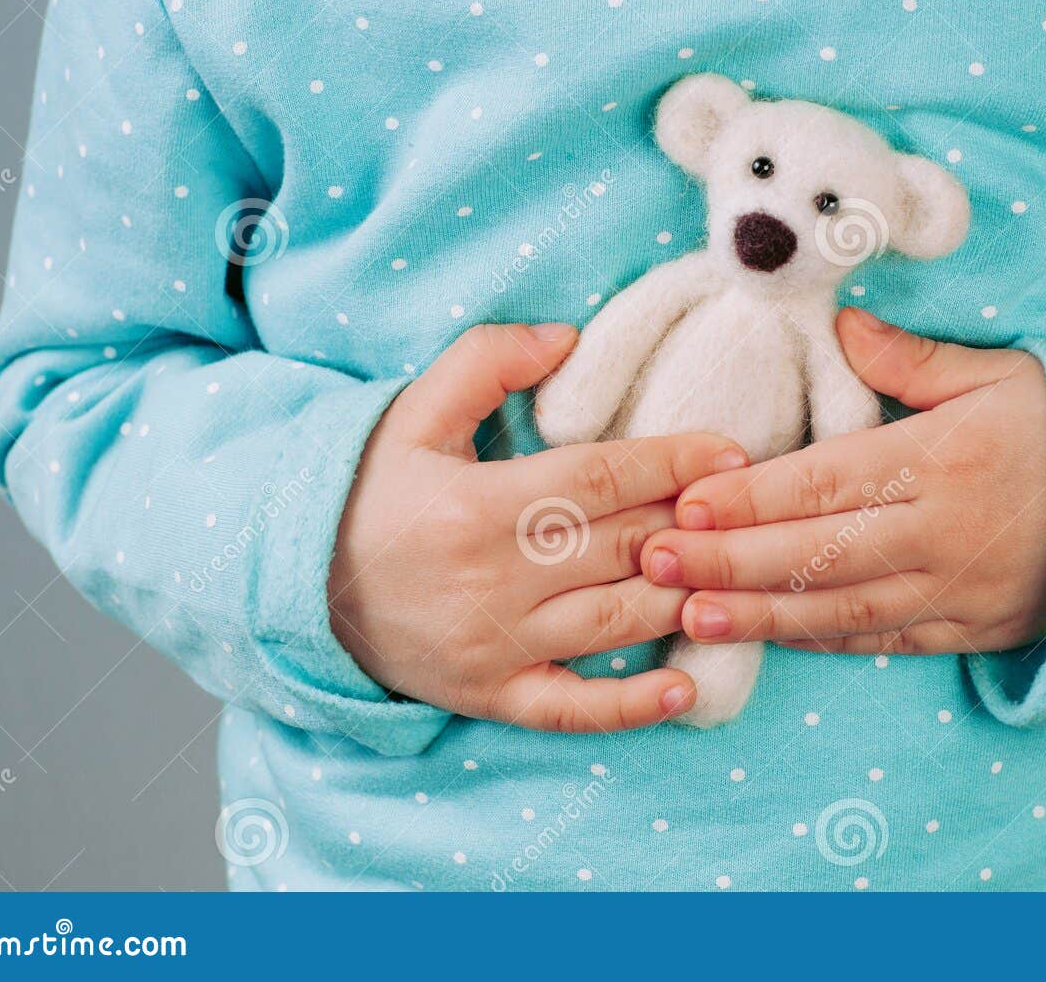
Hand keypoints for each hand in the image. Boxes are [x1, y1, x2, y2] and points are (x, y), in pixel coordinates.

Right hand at [328, 323, 747, 730]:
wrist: (295, 587)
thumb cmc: (368, 492)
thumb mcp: (410, 415)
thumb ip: (484, 362)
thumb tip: (566, 337)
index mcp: (477, 505)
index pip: (599, 477)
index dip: (673, 461)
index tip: (731, 452)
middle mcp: (492, 579)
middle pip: (621, 545)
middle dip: (692, 523)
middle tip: (749, 506)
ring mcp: (494, 646)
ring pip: (614, 622)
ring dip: (683, 596)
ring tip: (734, 573)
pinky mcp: (491, 695)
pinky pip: (572, 708)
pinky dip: (632, 706)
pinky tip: (687, 686)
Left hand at [639, 308, 1045, 654]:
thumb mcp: (1002, 373)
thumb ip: (913, 359)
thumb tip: (841, 326)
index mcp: (942, 459)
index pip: (823, 482)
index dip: (749, 497)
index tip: (684, 502)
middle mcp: (943, 532)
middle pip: (816, 552)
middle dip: (729, 559)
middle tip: (655, 561)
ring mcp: (958, 589)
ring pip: (842, 608)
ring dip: (762, 613)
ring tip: (692, 613)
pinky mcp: (975, 629)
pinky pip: (889, 640)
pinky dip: (828, 641)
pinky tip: (774, 636)